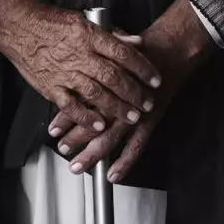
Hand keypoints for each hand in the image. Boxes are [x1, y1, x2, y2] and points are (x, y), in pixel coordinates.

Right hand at [0, 0, 161, 132]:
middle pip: (113, 76)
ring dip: (116, 107)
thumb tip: (136, 41)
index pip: (123, 53)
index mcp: (90, 36)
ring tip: (132, 116)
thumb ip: (112, 34)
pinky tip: (98, 125)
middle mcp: (80, 55)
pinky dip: (85, 117)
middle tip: (148, 103)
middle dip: (134, 92)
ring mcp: (65, 72)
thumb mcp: (85, 20)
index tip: (155, 79)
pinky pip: (70, 105)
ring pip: (96, 93)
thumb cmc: (52, 22)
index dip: (142, 67)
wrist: (19, 26)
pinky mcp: (51, 87)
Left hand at [47, 0, 217, 181]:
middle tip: (61, 148)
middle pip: (92, 121)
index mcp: (108, 80)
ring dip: (92, 153)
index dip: (65, 115)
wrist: (171, 50)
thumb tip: (69, 71)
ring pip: (110, 137)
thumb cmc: (140, 50)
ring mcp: (136, 111)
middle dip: (75, 138)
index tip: (53, 128)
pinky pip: (138, 144)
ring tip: (77, 165)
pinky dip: (126, 161)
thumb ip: (94, 62)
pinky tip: (114, 175)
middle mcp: (120, 98)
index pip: (82, 101)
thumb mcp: (112, 48)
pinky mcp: (151, 119)